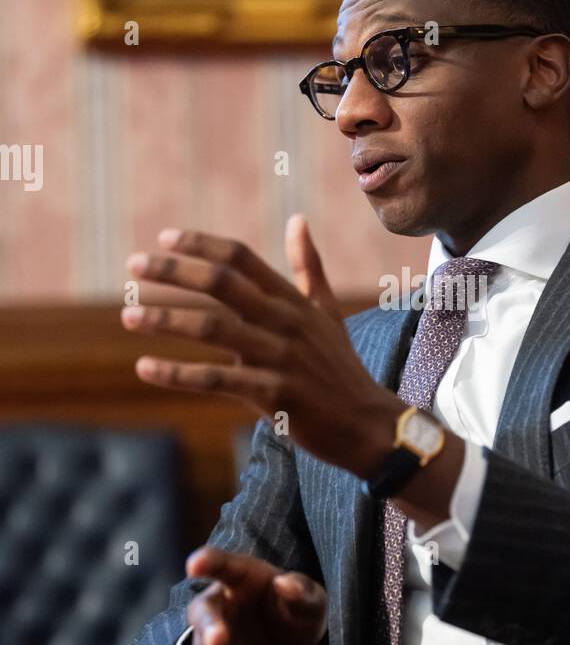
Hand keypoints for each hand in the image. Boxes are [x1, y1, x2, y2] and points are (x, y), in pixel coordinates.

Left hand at [121, 215, 401, 476]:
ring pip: (214, 329)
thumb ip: (309, 266)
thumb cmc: (340, 367)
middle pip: (221, 283)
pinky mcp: (274, 394)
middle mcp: (285, 322)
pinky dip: (177, 373)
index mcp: (292, 300)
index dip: (201, 244)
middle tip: (133, 266)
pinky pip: (217, 379)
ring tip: (127, 315)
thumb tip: (297, 220)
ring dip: (166, 320)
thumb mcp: (326, 312)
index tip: (164, 238)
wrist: (367, 424)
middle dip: (174, 271)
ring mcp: (280, 358)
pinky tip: (145, 367)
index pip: (241, 258)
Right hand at [185, 547, 327, 644]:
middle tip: (218, 639)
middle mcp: (220, 610)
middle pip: (204, 617)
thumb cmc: (293, 609)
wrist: (290, 643)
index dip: (207, 562)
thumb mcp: (309, 598)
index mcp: (240, 580)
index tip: (195, 564)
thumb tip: (285, 584)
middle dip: (210, 629)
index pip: (222, 566)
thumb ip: (300, 591)